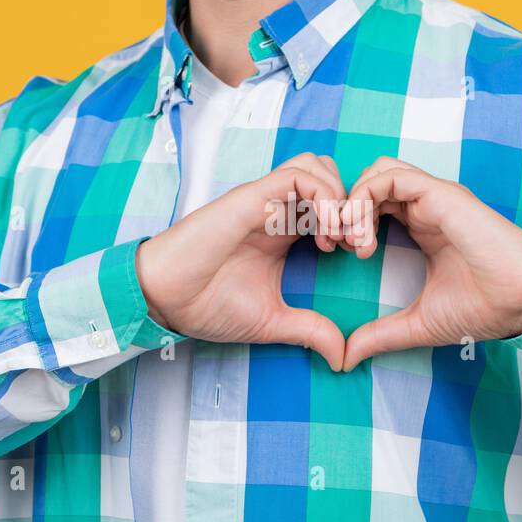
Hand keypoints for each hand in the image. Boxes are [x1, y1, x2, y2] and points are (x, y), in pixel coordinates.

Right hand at [135, 153, 349, 371]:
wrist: (164, 300)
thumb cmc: (207, 305)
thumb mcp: (272, 321)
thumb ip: (309, 330)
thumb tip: (342, 355)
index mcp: (282, 230)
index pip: (331, 201)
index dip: (353, 222)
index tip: (357, 255)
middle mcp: (275, 209)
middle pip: (329, 174)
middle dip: (353, 204)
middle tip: (355, 244)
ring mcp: (263, 200)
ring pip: (317, 166)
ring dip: (339, 197)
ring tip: (337, 237)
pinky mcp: (250, 198)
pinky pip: (297, 176)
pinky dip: (323, 196)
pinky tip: (322, 233)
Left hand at [340, 157, 521, 370]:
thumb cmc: (483, 308)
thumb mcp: (418, 323)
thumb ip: (381, 335)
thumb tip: (346, 357)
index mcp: (421, 224)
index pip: (373, 202)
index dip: (348, 222)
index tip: (340, 255)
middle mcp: (426, 205)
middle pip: (369, 182)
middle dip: (343, 209)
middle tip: (337, 246)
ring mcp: (433, 196)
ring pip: (376, 172)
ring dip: (353, 202)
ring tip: (353, 243)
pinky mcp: (440, 194)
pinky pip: (389, 177)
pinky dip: (365, 199)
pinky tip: (365, 239)